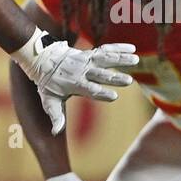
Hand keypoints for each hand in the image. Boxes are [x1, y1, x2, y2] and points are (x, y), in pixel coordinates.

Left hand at [12, 29, 137, 133]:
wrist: (44, 60)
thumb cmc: (48, 84)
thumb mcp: (49, 101)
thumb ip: (55, 116)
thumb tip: (55, 132)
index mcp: (74, 84)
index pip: (89, 89)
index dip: (101, 93)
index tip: (114, 96)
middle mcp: (82, 71)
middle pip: (100, 74)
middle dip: (114, 77)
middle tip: (129, 81)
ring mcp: (87, 60)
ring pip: (105, 58)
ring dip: (120, 59)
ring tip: (136, 60)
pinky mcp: (90, 53)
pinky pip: (105, 49)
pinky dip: (118, 47)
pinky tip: (132, 49)